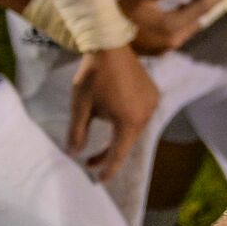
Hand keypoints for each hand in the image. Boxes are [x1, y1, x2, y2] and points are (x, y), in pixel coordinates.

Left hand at [68, 45, 156, 179]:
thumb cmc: (93, 76)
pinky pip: (139, 115)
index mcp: (129, 121)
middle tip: (90, 161)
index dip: (108, 168)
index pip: (118, 153)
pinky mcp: (153, 93)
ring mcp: (152, 103)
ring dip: (118, 137)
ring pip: (134, 129)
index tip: (99, 181)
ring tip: (100, 141)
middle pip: (127, 142)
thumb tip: (74, 153)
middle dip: (109, 153)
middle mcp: (146, 115)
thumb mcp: (80, 106)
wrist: (110, 44)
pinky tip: (113, 119)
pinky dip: (126, 122)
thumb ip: (77, 132)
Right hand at [119, 0, 226, 55]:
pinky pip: (181, 32)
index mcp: (172, 26)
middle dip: (209, 4)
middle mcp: (174, 39)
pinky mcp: (161, 49)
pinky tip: (183, 9)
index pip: (201, 9)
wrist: (103, 38)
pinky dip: (186, 20)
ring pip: (190, 27)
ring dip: (196, 12)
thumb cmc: (121, 13)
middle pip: (199, 19)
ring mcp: (168, 46)